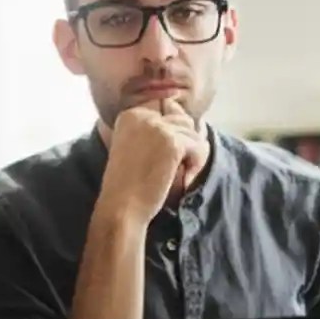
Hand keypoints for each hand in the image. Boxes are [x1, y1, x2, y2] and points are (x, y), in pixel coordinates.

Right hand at [98, 98, 209, 225]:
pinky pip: (198, 146)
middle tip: (178, 167)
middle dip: (186, 144)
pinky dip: (196, 164)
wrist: (121, 207)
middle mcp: (143, 116)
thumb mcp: (135, 148)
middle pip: (182, 121)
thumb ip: (154, 133)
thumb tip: (189, 122)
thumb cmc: (128, 185)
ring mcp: (158, 128)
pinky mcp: (172, 143)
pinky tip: (184, 179)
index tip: (168, 159)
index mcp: (131, 115)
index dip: (175, 135)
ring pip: (193, 133)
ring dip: (192, 155)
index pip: (167, 111)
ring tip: (180, 174)